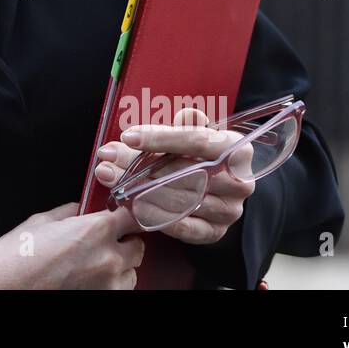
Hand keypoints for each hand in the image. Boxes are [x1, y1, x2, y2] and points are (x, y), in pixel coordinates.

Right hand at [0, 202, 144, 288]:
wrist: (0, 287)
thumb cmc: (15, 256)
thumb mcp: (42, 220)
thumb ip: (71, 212)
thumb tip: (81, 209)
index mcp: (96, 230)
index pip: (133, 216)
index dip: (127, 213)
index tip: (121, 214)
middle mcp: (108, 259)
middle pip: (138, 246)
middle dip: (125, 240)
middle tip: (107, 238)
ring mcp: (106, 286)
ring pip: (131, 273)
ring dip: (120, 265)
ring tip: (96, 262)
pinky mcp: (101, 300)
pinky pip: (117, 290)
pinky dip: (110, 284)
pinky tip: (89, 278)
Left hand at [92, 107, 255, 245]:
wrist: (220, 188)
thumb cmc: (202, 154)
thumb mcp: (197, 133)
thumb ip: (187, 126)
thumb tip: (186, 115)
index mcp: (238, 150)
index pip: (197, 141)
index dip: (161, 138)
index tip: (129, 136)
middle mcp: (239, 182)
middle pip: (183, 172)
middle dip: (140, 164)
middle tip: (109, 156)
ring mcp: (228, 210)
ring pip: (178, 200)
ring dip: (138, 189)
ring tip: (110, 175)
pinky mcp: (215, 232)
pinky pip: (181, 226)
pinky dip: (154, 215)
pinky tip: (129, 203)